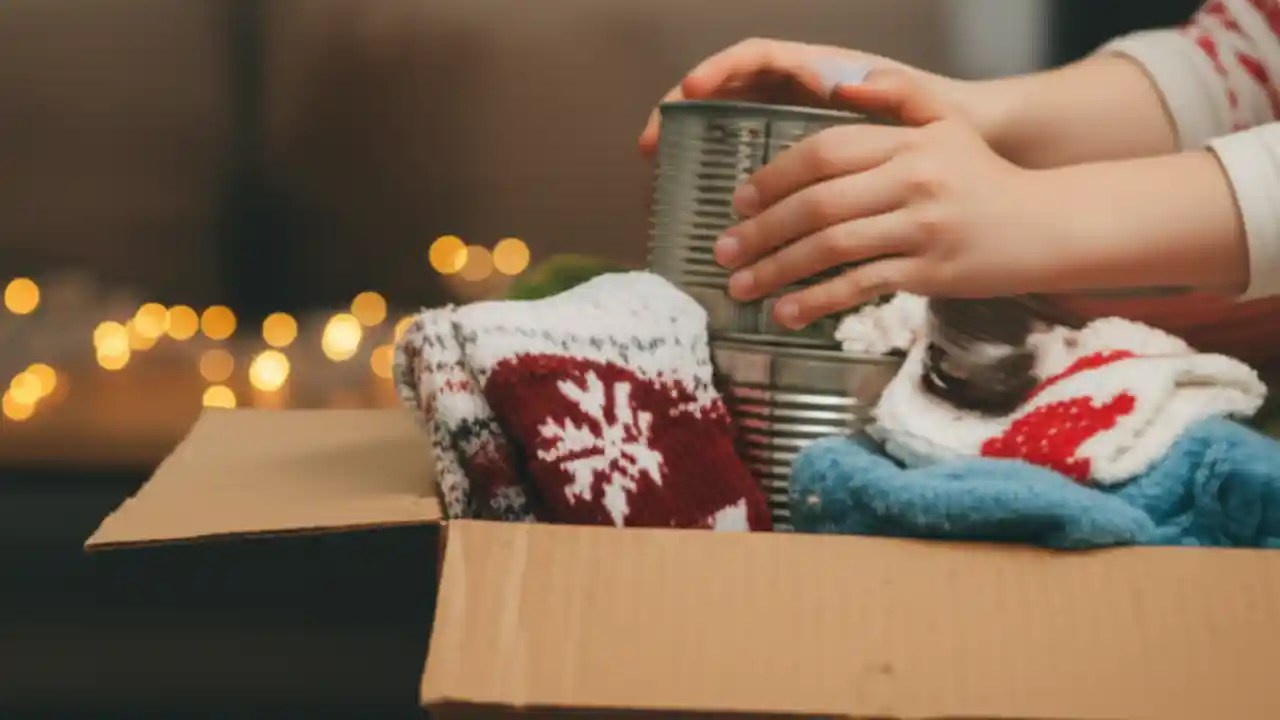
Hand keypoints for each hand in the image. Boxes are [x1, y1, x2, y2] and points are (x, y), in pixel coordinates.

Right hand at [637, 38, 971, 157]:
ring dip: (689, 155)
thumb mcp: (920, 106)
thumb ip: (889, 90)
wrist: (959, 155)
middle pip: (721, 96)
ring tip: (662, 181)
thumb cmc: (939, 124)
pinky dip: (719, 189)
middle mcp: (794, 99)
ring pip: (723, 135)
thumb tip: (842, 81)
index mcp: (817, 76)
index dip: (717, 71)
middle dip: (680, 116)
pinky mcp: (793, 170)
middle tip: (650, 146)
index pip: (752, 60)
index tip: (690, 92)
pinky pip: (744, 171)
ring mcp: (788, 133)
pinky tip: (703, 214)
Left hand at [715, 68, 1057, 329]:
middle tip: (723, 249)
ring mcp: (922, 228)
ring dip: (778, 269)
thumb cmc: (985, 178)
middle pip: (818, 204)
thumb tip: (836, 85)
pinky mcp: (930, 272)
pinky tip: (785, 313)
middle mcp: (914, 180)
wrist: (1048, 226)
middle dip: (762, 230)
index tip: (740, 201)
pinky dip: (817, 301)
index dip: (774, 178)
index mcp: (908, 142)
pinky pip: (860, 286)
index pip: (824, 153)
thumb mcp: (946, 124)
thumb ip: (895, 96)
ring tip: (740, 286)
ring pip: (832, 248)